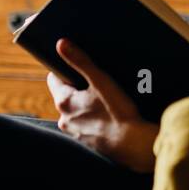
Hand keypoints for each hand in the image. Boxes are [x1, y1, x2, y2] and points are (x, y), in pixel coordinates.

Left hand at [47, 39, 158, 173]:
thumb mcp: (100, 81)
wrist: (135, 145)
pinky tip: (111, 116)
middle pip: (66, 95)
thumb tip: (60, 44)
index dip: (65, 69)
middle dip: (78, 88)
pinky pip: (87, 124)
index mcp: (63, 102)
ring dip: (87, 104)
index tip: (79, 67)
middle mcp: (65, 120)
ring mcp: (76, 133)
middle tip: (98, 83)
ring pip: (77, 111)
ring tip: (107, 100)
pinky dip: (95, 119)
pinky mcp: (89, 143)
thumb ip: (80, 61)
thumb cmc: (117, 112)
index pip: (53, 78)